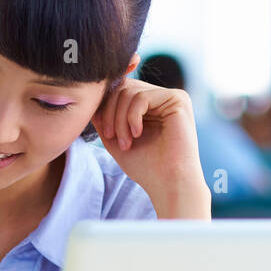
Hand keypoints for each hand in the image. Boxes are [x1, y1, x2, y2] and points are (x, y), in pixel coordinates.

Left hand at [92, 78, 209, 217]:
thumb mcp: (115, 139)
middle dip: (110, 113)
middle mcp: (161, 97)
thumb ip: (104, 117)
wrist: (168, 184)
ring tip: (125, 142)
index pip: (119, 90)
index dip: (104, 107)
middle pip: (122, 87)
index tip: (104, 133)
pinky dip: (132, 117)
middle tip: (110, 137)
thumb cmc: (145, 167)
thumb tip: (92, 95)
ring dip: (119, 119)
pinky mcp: (178, 99)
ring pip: (129, 91)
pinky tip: (137, 135)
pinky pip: (142, 97)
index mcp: (149, 105)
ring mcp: (171, 96)